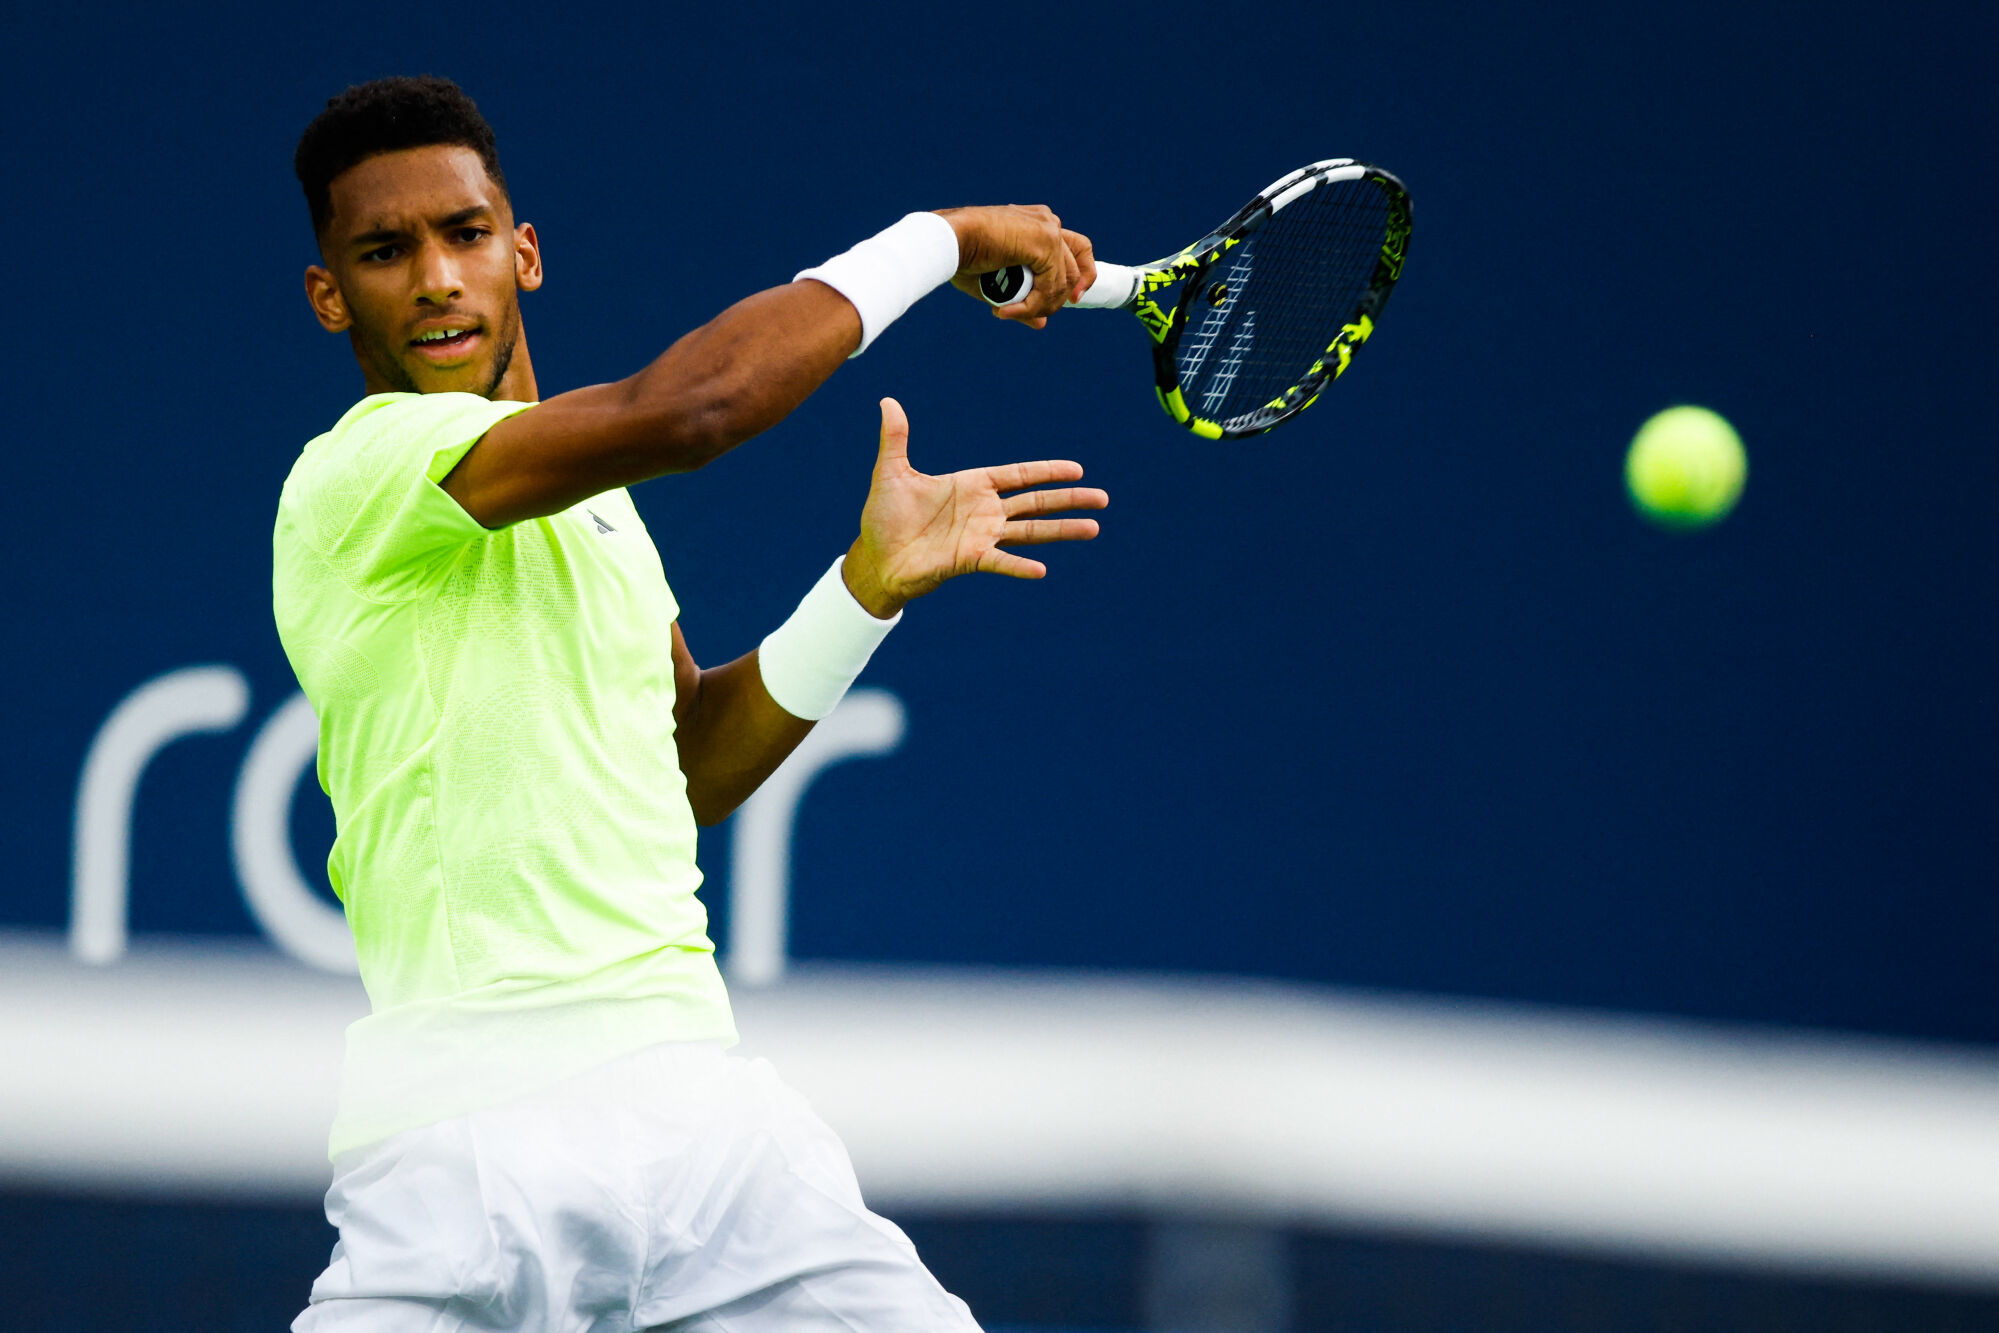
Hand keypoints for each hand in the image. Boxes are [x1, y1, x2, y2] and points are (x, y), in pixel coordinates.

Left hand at [842, 398, 1106, 617]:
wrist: (876, 558)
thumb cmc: (885, 518)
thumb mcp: (891, 473)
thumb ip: (896, 439)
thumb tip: (888, 401)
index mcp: (972, 486)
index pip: (1019, 475)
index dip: (1047, 471)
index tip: (1077, 469)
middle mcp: (984, 511)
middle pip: (1036, 502)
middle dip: (1069, 499)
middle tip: (1103, 499)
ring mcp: (981, 537)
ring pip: (1030, 532)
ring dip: (1061, 530)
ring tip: (1093, 528)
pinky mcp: (971, 561)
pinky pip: (1001, 562)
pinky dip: (1020, 566)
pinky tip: (1042, 569)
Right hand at [934, 205, 1097, 327]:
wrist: (947, 240)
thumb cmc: (962, 256)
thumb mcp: (999, 284)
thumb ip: (1024, 300)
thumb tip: (1042, 324)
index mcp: (1038, 224)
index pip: (1075, 250)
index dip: (1081, 277)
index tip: (1072, 300)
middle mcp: (1047, 222)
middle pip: (1076, 266)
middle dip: (1058, 298)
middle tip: (1035, 315)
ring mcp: (1048, 229)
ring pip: (1062, 281)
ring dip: (1038, 306)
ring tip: (1007, 312)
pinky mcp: (1044, 241)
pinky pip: (1049, 285)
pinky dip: (1030, 305)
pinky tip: (1005, 310)